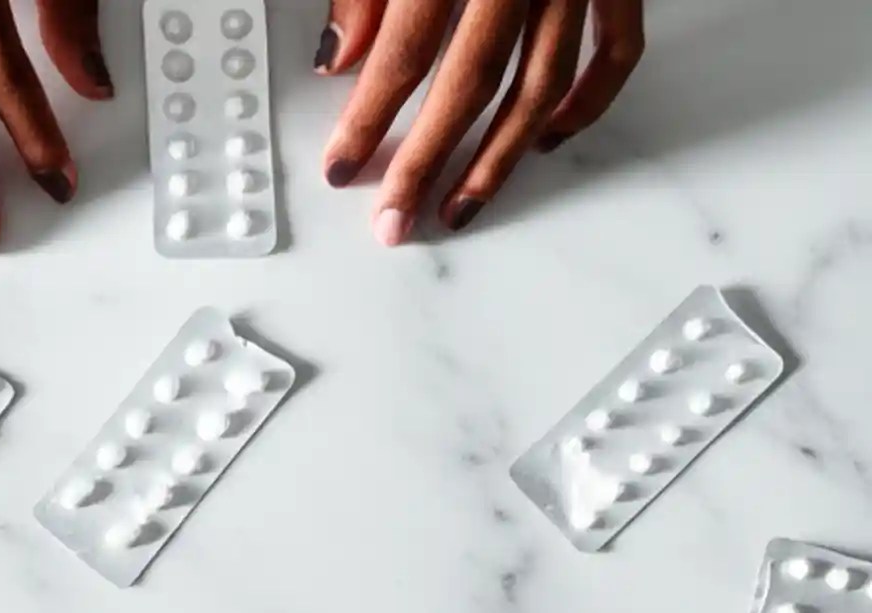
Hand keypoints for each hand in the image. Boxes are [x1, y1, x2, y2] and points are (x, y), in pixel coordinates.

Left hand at [313, 0, 643, 244]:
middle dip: (429, 162)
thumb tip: (339, 56)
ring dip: (500, 157)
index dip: (369, 118)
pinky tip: (547, 139)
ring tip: (462, 205)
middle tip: (396, 218)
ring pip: (542, 85)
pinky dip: (587, 101)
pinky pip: (617, 50)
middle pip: (472, 84)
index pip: (403, 53)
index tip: (342, 167)